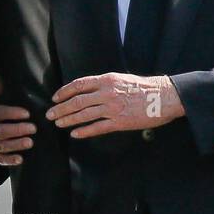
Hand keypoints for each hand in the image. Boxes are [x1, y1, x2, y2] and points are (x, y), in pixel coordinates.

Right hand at [0, 75, 35, 166]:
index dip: (12, 113)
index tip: (27, 113)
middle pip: (0, 131)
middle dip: (17, 130)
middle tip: (33, 128)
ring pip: (1, 145)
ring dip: (16, 144)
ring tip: (30, 142)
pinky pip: (0, 159)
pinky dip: (10, 160)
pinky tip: (21, 159)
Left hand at [47, 73, 184, 137]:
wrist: (163, 97)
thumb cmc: (143, 88)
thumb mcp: (121, 79)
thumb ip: (103, 85)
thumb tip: (86, 91)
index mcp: (106, 80)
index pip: (79, 85)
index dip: (64, 92)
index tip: (55, 98)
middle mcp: (107, 93)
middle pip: (77, 101)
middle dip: (61, 109)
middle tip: (50, 114)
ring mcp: (112, 108)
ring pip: (84, 115)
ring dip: (68, 120)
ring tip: (58, 123)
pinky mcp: (119, 122)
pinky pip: (97, 128)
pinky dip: (84, 131)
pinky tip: (75, 134)